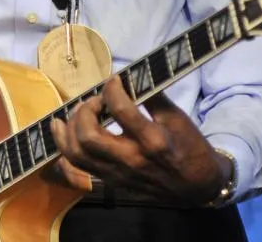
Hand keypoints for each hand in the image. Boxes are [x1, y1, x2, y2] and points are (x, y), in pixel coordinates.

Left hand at [49, 76, 230, 204]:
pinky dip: (67, 151)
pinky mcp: (112, 182)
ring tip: (73, 114)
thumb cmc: (191, 148)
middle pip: (89, 137)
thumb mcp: (177, 118)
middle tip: (94, 101)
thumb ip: (152, 96)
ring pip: (77, 155)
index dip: (111, 89)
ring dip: (68, 131)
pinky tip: (64, 135)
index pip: (120, 109)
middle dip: (84, 112)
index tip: (113, 80)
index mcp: (151, 140)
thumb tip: (131, 75)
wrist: (197, 187)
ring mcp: (118, 174)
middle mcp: (130, 159)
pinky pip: (79, 169)